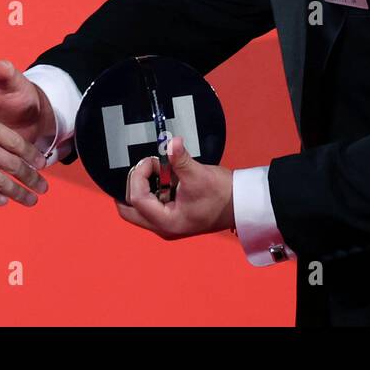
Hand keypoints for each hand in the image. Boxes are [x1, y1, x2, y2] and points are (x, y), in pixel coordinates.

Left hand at [116, 136, 234, 238]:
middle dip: (132, 186)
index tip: (152, 160)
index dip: (139, 175)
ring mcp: (166, 224)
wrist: (240, 205)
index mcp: (167, 222)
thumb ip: (180, 159)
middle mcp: (163, 227)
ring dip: (142, 187)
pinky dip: (151, 190)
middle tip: (144, 168)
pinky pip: (150, 205)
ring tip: (158, 171)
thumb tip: (171, 142)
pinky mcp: (171, 217)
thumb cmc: (222, 195)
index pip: (137, 199)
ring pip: (138, 208)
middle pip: (129, 210)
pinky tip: (165, 177)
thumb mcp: (198, 175)